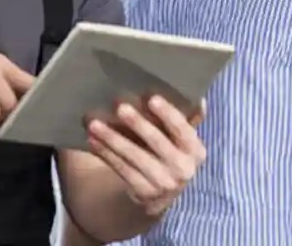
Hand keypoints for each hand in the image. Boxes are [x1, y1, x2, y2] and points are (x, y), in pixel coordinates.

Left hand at [85, 95, 207, 215]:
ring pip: (135, 156)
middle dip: (138, 123)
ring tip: (95, 123)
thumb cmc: (171, 152)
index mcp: (196, 150)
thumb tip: (198, 98)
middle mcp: (184, 168)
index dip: (168, 114)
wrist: (161, 193)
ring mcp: (164, 183)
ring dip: (113, 139)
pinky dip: (106, 154)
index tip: (151, 98)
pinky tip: (93, 141)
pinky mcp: (144, 192)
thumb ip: (189, 119)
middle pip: (157, 142)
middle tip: (120, 107)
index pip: (182, 128)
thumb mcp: (184, 139)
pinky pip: (122, 169)